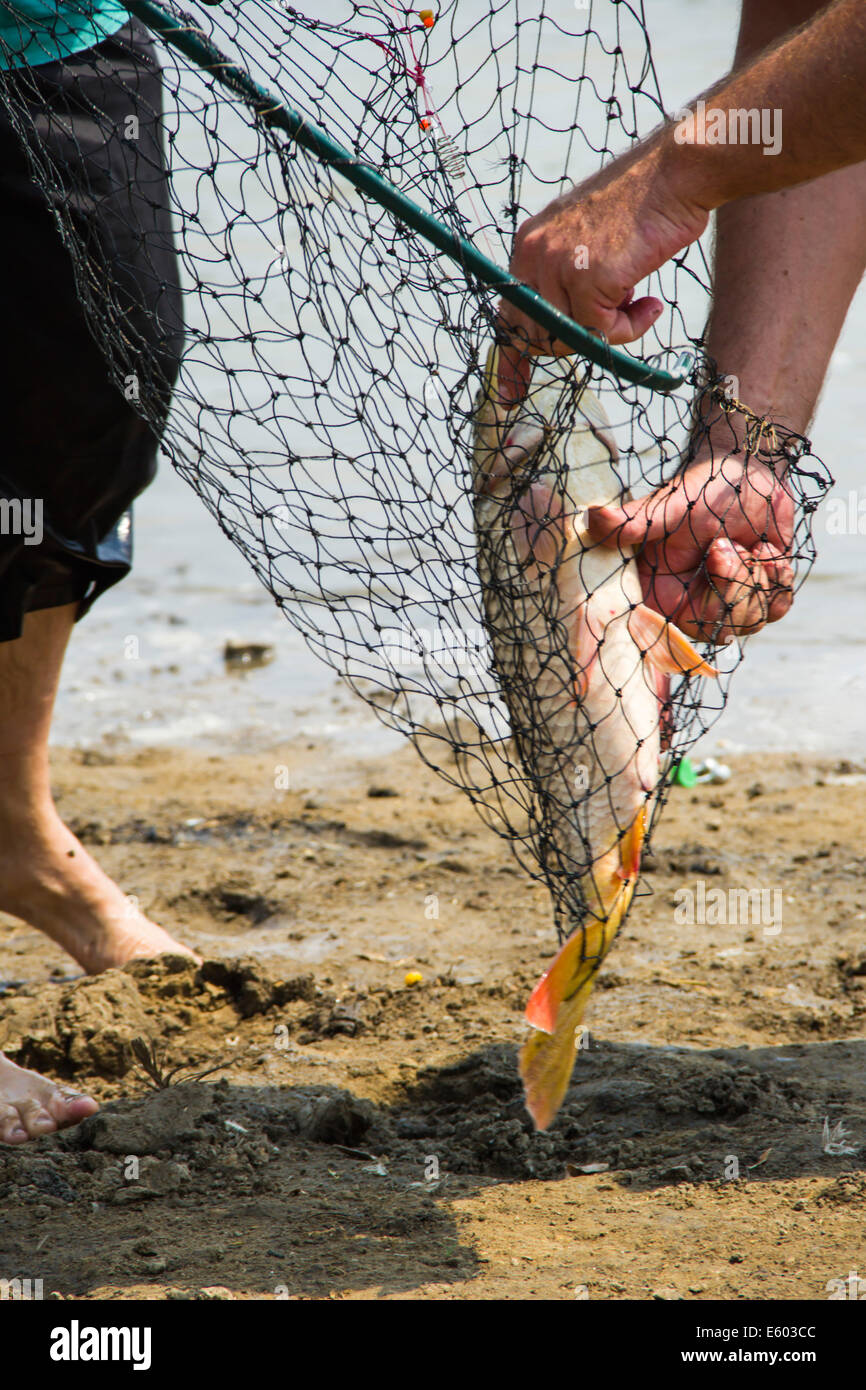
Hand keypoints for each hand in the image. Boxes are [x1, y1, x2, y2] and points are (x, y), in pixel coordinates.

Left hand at [496, 150, 709, 403]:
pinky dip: (632, 327)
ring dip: (612, 331)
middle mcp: (535, 254)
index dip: (511, 357)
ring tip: (640, 303)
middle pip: (537, 335)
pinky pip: (604, 332)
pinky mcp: (589, 278)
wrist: (675, 174)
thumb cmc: (642, 206)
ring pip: (572, 337)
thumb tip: (561, 330)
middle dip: (574, 343)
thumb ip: (565, 278)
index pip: (509, 313)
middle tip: (616, 325)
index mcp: (529, 244)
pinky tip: (651, 303)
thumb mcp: (587, 240)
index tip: (509, 393)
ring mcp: (559, 266)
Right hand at [585, 456, 795, 641]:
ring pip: (753, 620)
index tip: (716, 553)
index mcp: (660, 595)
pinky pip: (776, 607)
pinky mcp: (758, 599)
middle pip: (722, 628)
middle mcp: (691, 608)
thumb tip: (591, 517)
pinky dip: (777, 573)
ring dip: (756, 573)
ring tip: (744, 542)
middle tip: (725, 542)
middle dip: (734, 581)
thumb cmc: (701, 489)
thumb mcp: (665, 508)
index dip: (702, 606)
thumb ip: (630, 524)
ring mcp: (726, 607)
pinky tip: (765, 549)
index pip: (675, 634)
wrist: (746, 472)